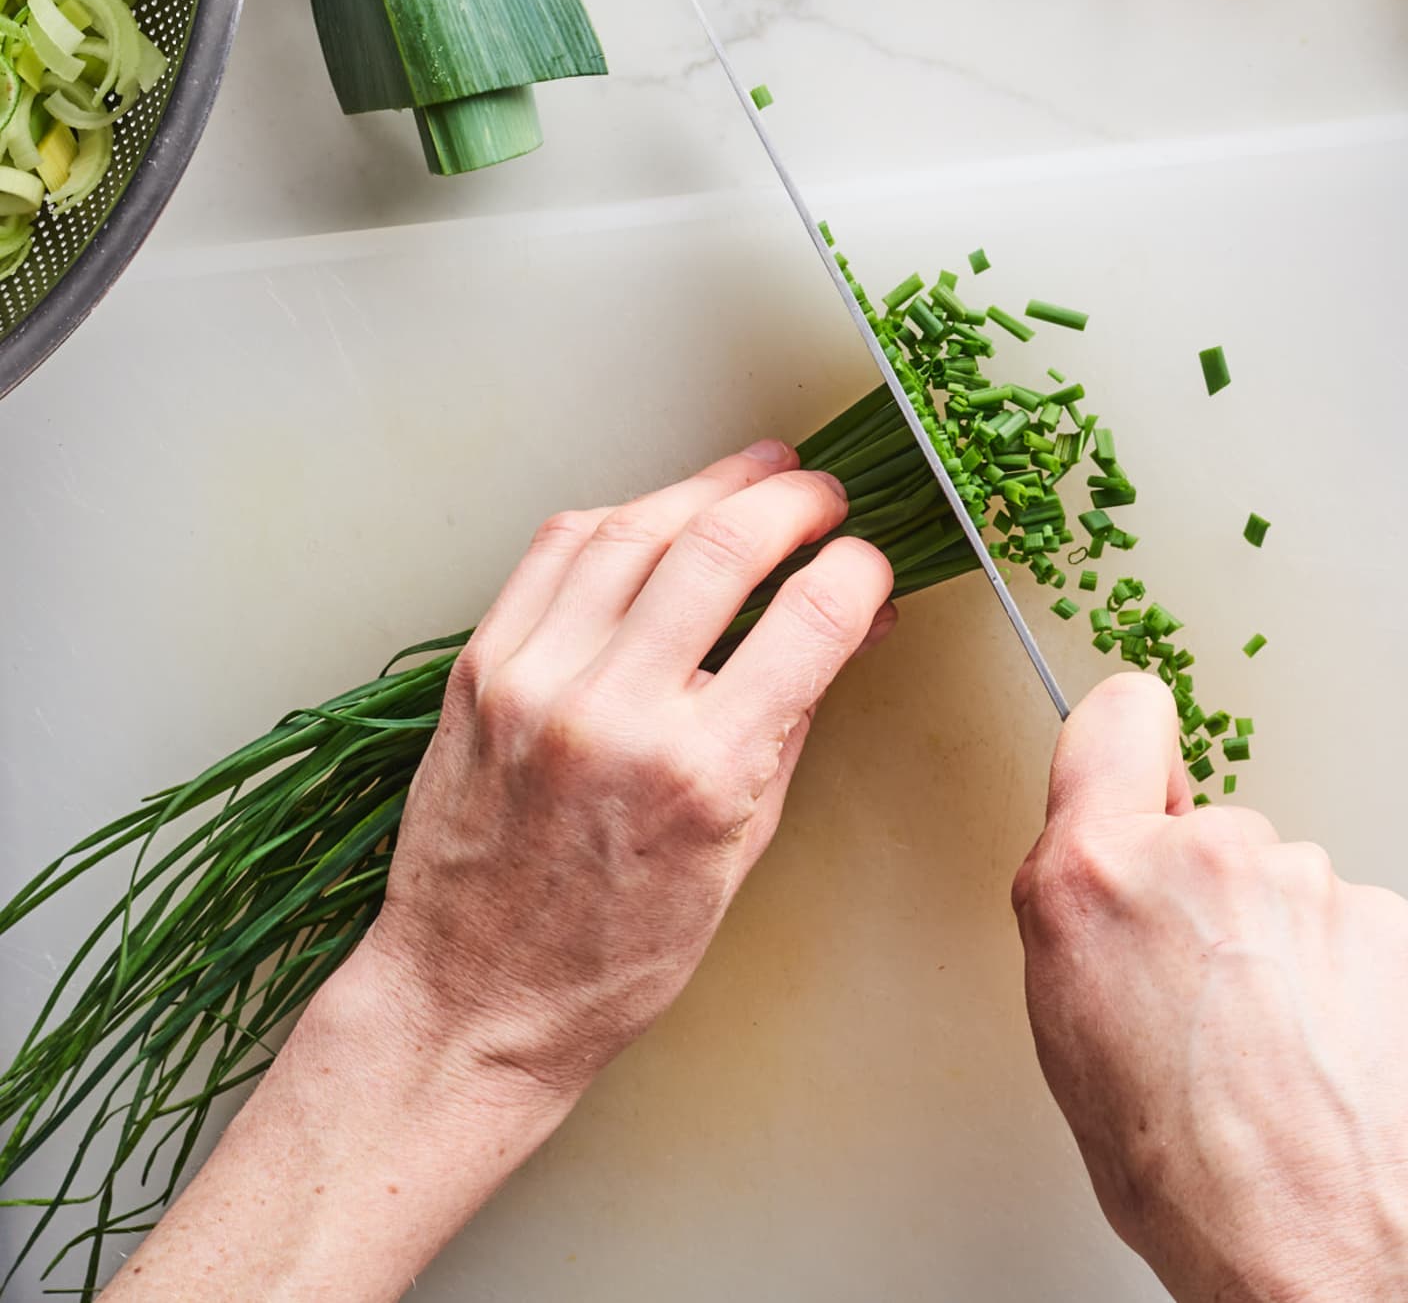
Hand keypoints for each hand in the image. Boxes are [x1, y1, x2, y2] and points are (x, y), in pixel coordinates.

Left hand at [101, 441, 892, 1301]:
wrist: (473, 998)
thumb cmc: (617, 953)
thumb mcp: (739, 850)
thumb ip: (790, 723)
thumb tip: (843, 630)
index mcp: (701, 771)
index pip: (811, 618)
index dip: (858, 569)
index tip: (868, 561)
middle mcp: (614, 711)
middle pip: (721, 548)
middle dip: (790, 500)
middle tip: (820, 493)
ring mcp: (535, 681)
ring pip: (632, 530)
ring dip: (704, 488)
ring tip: (751, 475)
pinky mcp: (480, 669)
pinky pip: (554, 553)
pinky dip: (616, 517)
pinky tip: (654, 513)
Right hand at [1012, 675, 1407, 1302]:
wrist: (1303, 1222)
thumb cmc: (1175, 1151)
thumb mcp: (1061, 1014)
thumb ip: (1078, 910)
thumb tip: (1099, 882)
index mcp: (1090, 873)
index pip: (1115, 719)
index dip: (1129, 744)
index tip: (1142, 768)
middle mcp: (1193, 853)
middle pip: (1203, 824)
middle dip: (1204, 883)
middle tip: (1204, 978)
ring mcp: (1296, 876)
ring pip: (1280, 878)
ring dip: (1274, 934)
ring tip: (1268, 1028)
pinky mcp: (1379, 914)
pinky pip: (1347, 918)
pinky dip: (1338, 967)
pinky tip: (1321, 1036)